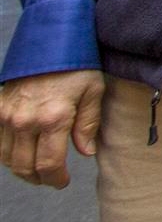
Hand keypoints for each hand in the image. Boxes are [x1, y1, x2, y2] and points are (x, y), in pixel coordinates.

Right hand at [0, 70, 104, 188]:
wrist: (48, 40)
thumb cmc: (75, 64)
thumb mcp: (93, 91)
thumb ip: (89, 124)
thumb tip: (85, 152)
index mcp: (53, 118)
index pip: (49, 164)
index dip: (55, 179)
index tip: (62, 182)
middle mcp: (25, 120)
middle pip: (24, 166)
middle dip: (38, 178)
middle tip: (51, 179)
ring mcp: (7, 115)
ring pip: (7, 158)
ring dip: (21, 168)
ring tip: (38, 168)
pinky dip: (7, 153)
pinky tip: (22, 151)